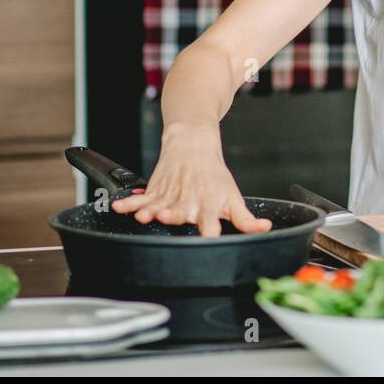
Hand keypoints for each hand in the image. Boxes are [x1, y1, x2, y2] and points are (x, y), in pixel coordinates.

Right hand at [110, 120, 272, 236]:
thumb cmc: (214, 174)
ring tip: (143, 214)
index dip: (209, 232)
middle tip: (167, 218)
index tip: (208, 238)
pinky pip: (139, 199)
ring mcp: (170, 195)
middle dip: (173, 216)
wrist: (193, 144)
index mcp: (209, 206)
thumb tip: (264, 230)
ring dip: (149, 211)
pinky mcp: (155, 190)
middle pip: (180, 213)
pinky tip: (119, 208)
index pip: (211, 222)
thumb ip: (245, 219)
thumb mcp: (233, 197)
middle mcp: (188, 201)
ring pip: (158, 205)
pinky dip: (128, 203)